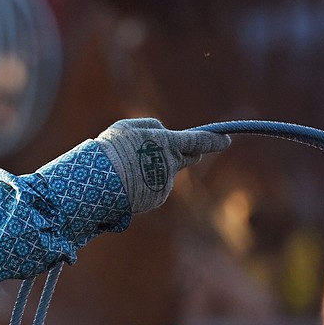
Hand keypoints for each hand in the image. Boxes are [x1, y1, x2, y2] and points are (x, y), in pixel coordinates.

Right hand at [95, 119, 229, 212]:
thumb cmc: (110, 151)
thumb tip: (164, 131)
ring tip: (126, 170)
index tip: (225, 140)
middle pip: (188, 157)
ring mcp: (164, 183)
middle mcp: (170, 164)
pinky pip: (154, 188)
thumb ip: (151, 126)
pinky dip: (144, 185)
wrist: (98, 183)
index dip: (214, 140)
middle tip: (171, 151)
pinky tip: (127, 184)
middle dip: (187, 153)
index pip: (198, 141)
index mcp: (166, 144)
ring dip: (153, 170)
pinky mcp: (156, 199)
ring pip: (165, 173)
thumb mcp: (126, 128)